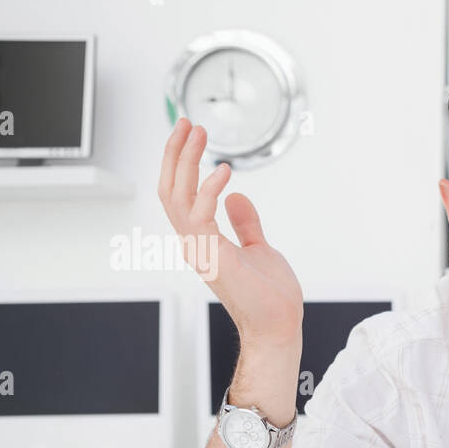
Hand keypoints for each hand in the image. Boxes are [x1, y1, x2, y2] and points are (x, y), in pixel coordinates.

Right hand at [157, 118, 303, 347]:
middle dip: (176, 153)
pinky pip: (200, 214)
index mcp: (201, 239)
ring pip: (177, 195)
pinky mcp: (213, 254)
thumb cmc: (270, 295)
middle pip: (170, 188)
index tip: (192, 136)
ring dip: (185, 161)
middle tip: (187, 122)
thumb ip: (246, 223)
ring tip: (198, 133)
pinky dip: (208, 189)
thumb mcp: (258, 247)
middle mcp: (194, 242)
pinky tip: (224, 170)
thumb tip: (236, 197)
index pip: (179, 194)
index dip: (181, 164)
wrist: (278, 324)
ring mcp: (200, 248)